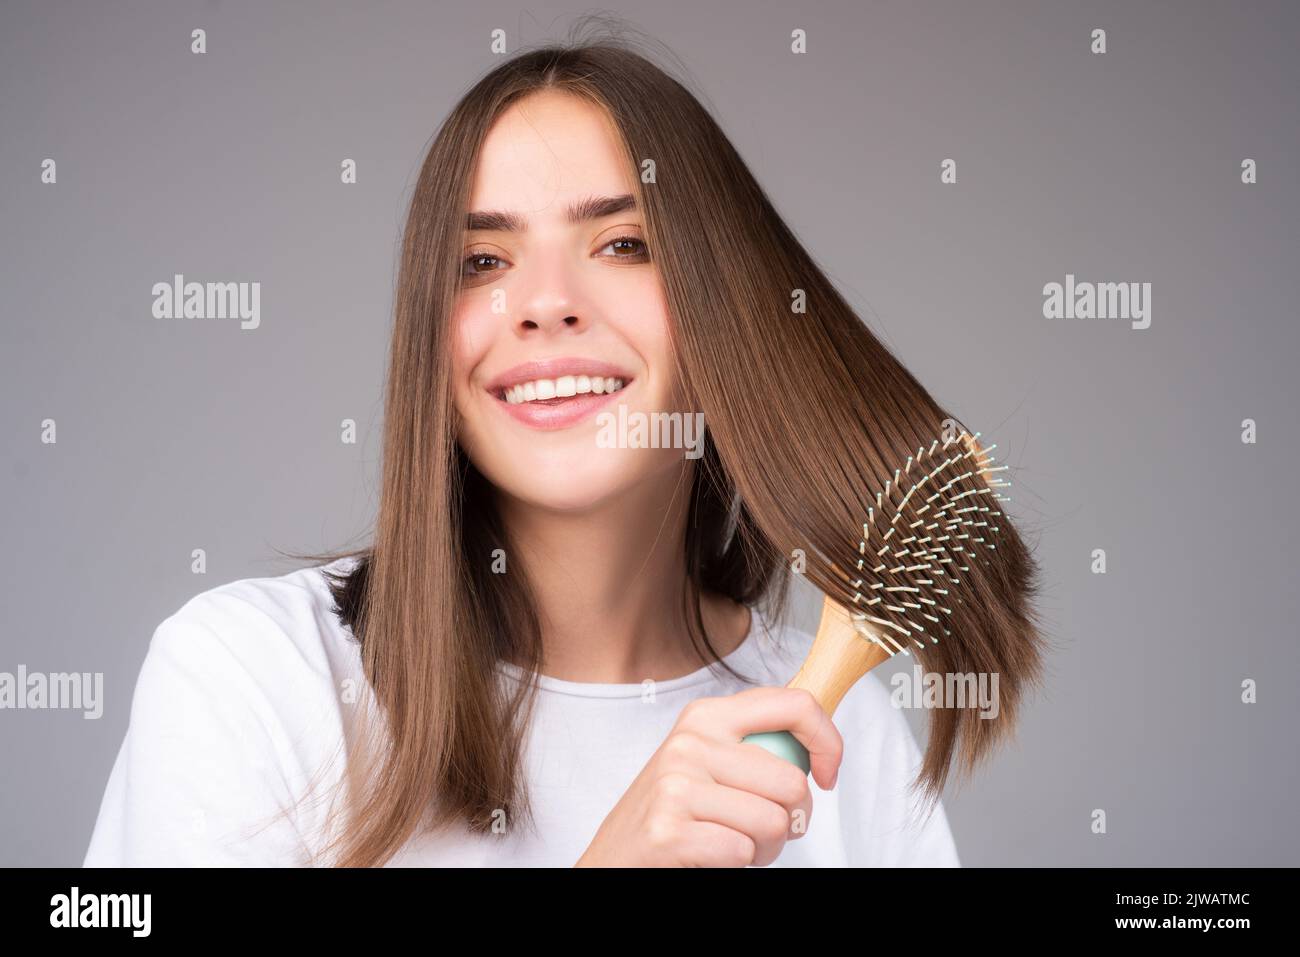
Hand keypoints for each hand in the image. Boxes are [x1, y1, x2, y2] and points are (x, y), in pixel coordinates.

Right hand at [574, 687, 842, 866]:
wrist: (613, 859)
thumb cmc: (672, 815)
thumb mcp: (709, 762)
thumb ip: (755, 746)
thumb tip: (818, 743)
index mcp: (707, 716)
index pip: (794, 704)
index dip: (828, 741)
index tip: (827, 774)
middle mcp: (690, 742)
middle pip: (792, 781)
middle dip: (790, 821)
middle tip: (759, 830)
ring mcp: (676, 785)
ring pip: (773, 822)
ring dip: (763, 849)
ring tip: (731, 844)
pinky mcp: (668, 829)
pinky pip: (741, 851)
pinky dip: (736, 865)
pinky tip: (708, 857)